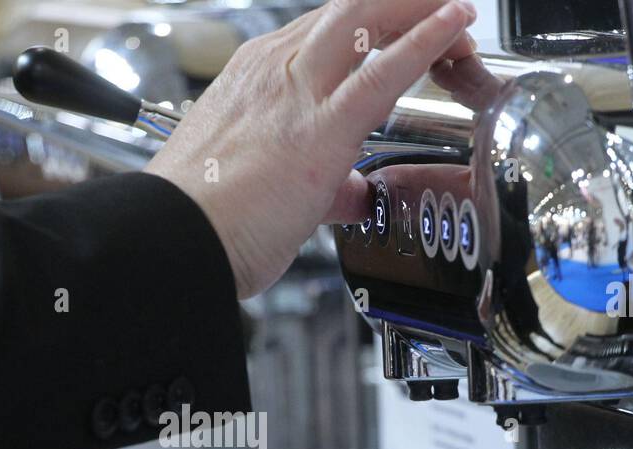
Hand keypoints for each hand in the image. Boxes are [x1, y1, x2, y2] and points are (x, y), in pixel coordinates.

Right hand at [145, 0, 477, 298]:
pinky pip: (381, 71)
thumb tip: (354, 197)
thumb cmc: (206, 220)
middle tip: (446, 11)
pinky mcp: (318, 129)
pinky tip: (454, 26)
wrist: (172, 240)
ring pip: (366, 16)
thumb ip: (325, 189)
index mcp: (259, 78)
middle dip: (404, 3)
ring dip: (419, 7)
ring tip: (460, 13)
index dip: (380, 27)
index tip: (412, 35)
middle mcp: (276, 70)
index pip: (330, 31)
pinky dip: (425, 41)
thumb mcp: (271, 190)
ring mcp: (295, 92)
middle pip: (353, 8)